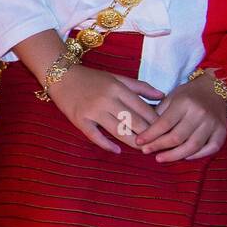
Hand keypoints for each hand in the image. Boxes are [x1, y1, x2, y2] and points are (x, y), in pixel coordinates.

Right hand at [47, 65, 163, 154]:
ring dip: (132, 142)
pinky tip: (117, 151)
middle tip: (158, 145)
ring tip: (143, 150)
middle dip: (148, 135)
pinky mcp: (80, 120)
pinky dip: (106, 145)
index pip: (143, 108)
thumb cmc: (90, 78)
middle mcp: (107, 99)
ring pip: (117, 130)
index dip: (156, 122)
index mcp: (118, 88)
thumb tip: (162, 95)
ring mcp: (93, 111)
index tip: (166, 131)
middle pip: (133, 121)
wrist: (61, 76)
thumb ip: (140, 87)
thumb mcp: (116, 78)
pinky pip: (95, 136)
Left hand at [136, 74, 226, 161]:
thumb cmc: (188, 95)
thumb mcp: (171, 97)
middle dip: (159, 146)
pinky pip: (211, 148)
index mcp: (184, 103)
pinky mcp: (223, 131)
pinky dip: (198, 155)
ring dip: (175, 155)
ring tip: (161, 158)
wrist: (215, 90)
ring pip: (193, 146)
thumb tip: (144, 132)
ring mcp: (213, 123)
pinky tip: (185, 157)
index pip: (164, 123)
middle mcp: (200, 113)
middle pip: (177, 137)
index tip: (138, 142)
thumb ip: (159, 113)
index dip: (150, 135)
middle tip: (146, 151)